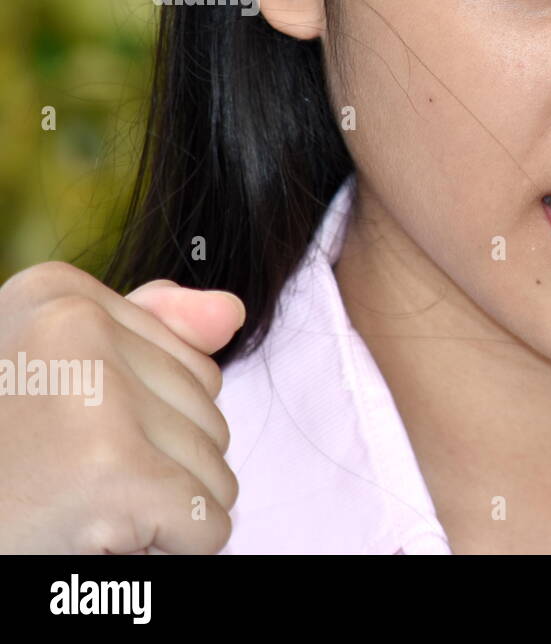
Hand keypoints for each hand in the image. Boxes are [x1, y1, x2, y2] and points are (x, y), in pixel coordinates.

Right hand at [0, 262, 242, 552]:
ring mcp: (97, 399)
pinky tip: (98, 539)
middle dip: (159, 463)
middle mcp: (74, 328)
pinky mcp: (119, 475)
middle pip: (209, 411)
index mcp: (56, 293)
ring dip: (161, 509)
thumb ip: (145, 338)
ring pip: (216, 468)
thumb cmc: (3, 454)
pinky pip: (210, 523)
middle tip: (66, 477)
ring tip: (77, 505)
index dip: (146, 423)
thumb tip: (234, 312)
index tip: (62, 432)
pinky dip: (168, 550)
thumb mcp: (57, 376)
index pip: (194, 360)